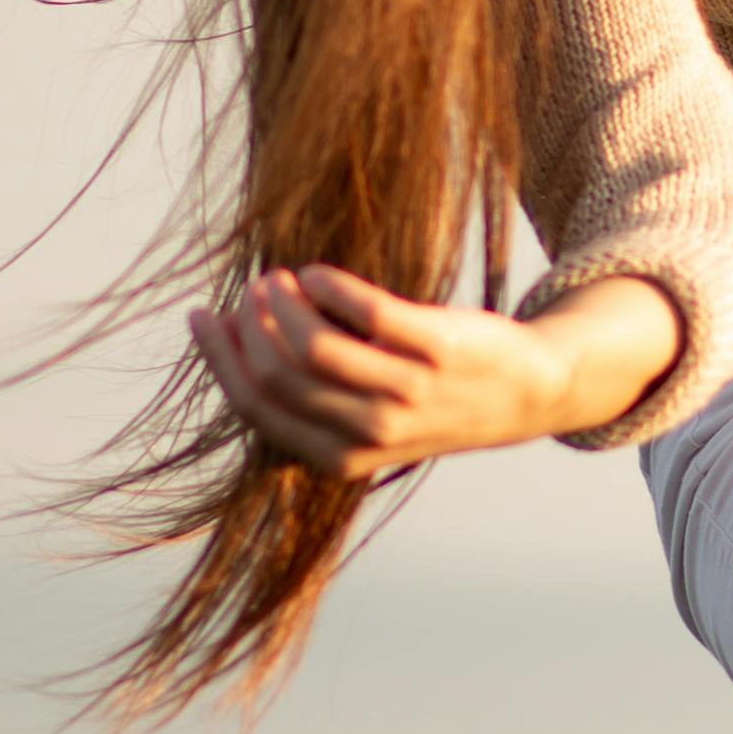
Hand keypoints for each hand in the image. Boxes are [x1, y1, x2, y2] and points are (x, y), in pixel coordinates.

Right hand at [187, 264, 674, 476]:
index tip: (205, 318)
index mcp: (341, 458)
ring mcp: (407, 391)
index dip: (221, 360)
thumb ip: (311, 399)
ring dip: (282, 304)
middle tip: (250, 291)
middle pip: (277, 375)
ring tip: (282, 280)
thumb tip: (237, 345)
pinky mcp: (437, 348)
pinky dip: (329, 286)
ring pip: (313, 345)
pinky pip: (366, 312)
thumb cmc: (432, 397)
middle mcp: (372, 432)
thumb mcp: (368, 419)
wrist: (528, 391)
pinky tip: (317, 275)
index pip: (258, 407)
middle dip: (248, 326)